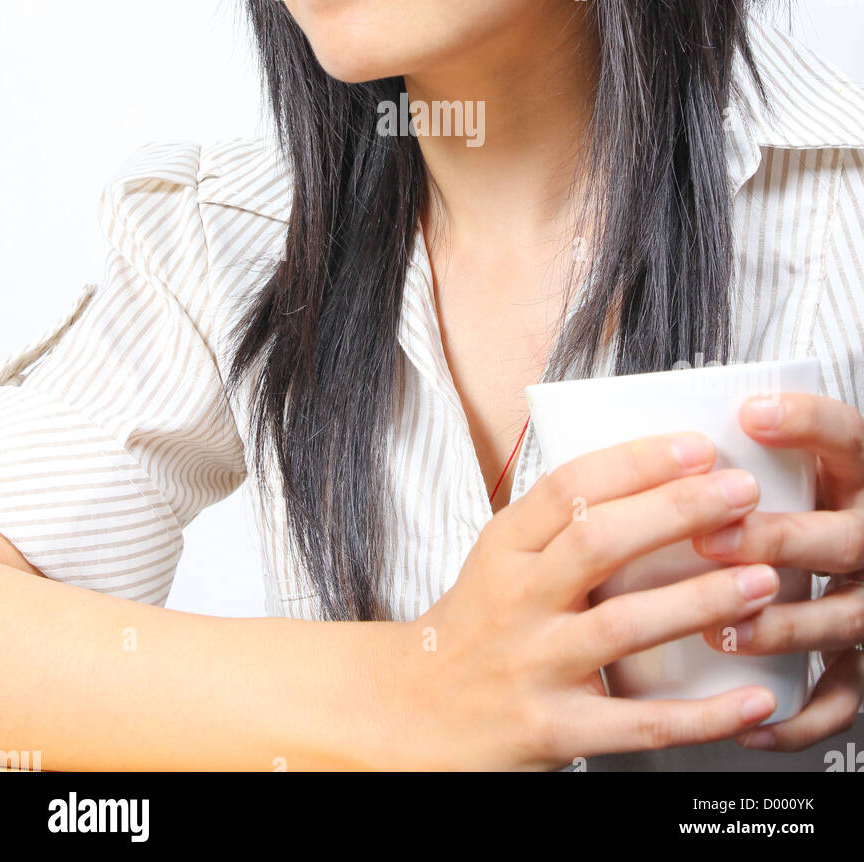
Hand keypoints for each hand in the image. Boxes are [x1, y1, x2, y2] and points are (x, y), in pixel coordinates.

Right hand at [406, 431, 785, 770]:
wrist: (414, 715)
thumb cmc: (477, 628)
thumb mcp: (500, 560)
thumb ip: (561, 525)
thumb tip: (657, 476)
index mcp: (505, 548)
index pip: (568, 487)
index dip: (636, 462)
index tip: (698, 447)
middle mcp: (517, 599)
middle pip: (598, 541)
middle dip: (677, 510)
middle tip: (742, 492)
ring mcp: (534, 665)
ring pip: (623, 625)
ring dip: (699, 600)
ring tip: (762, 580)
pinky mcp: (553, 729)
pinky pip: (638, 723)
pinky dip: (702, 714)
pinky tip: (751, 697)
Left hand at [692, 389, 863, 750]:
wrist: (840, 560)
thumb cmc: (780, 509)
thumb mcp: (785, 468)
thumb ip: (737, 455)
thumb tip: (646, 433)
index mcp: (849, 477)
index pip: (847, 436)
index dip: (806, 423)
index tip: (748, 415)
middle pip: (842, 538)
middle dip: (775, 540)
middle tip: (709, 539)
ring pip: (840, 620)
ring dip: (780, 629)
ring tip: (719, 630)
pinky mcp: (858, 661)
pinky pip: (840, 698)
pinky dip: (798, 717)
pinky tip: (748, 722)